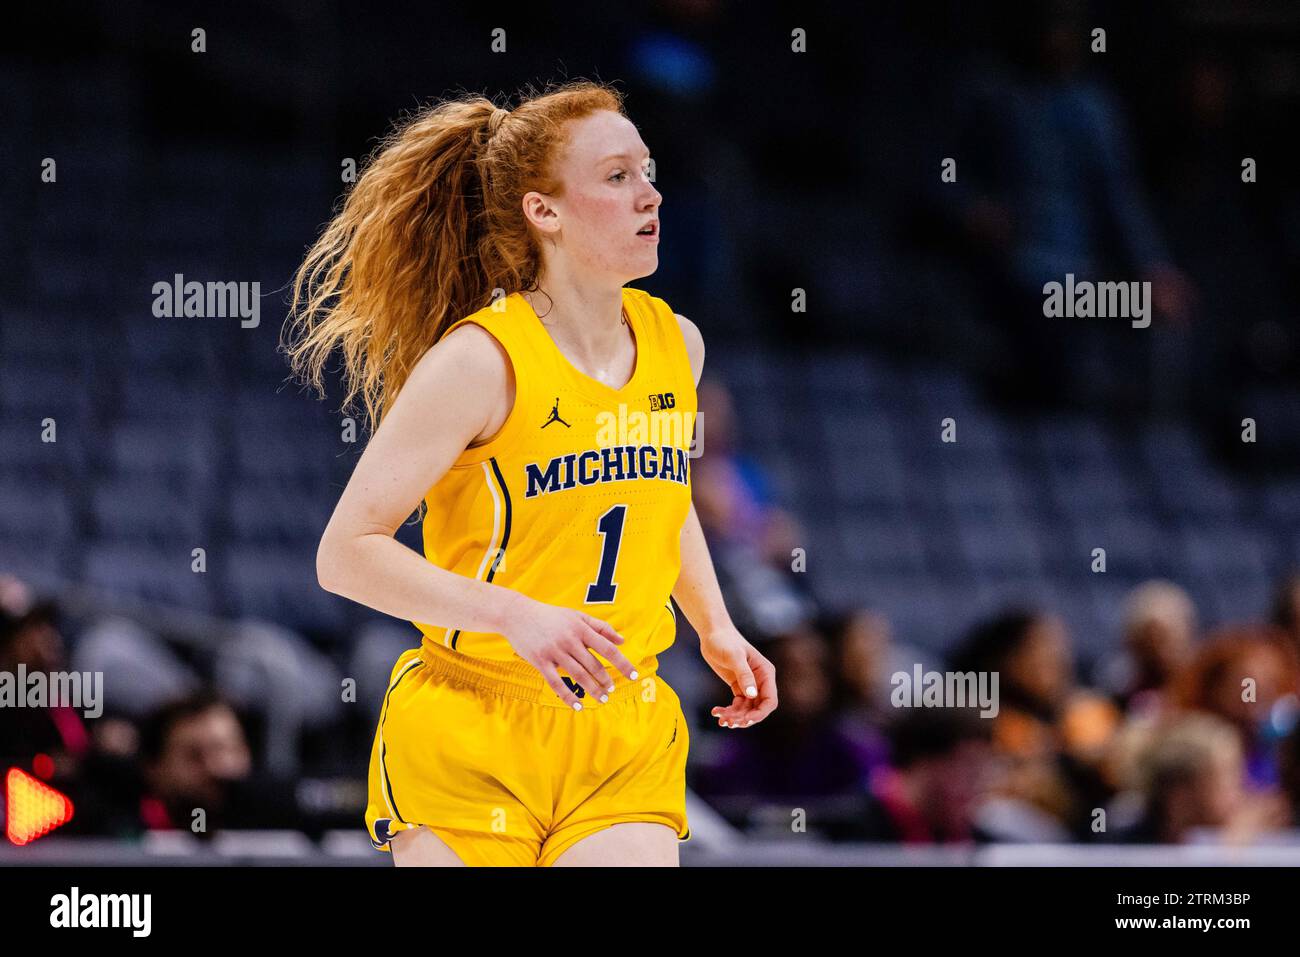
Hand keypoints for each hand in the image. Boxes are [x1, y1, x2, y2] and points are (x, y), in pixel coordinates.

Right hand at [501, 596, 637, 708]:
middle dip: (606, 680)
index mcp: (581, 629)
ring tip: (602, 699)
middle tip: (612, 690)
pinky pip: (556, 683)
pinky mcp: (540, 661)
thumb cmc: (551, 616)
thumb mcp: (577, 616)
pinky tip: (578, 706)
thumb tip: (622, 641)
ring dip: (592, 689)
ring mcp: (554, 652)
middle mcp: (570, 640)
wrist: (518, 615)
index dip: (622, 663)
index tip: (634, 675)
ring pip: (578, 675)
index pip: (607, 648)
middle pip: (593, 665)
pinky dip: (568, 696)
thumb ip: (601, 627)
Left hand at [700, 625, 776, 728]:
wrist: (712, 633)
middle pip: (758, 708)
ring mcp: (749, 684)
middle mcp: (760, 681)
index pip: (770, 700)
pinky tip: (716, 712)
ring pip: (746, 709)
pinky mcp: (738, 686)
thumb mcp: (734, 657)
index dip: (760, 713)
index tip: (746, 720)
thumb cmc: (724, 641)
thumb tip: (752, 695)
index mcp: (765, 673)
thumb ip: (744, 675)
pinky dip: (728, 711)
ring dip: (735, 717)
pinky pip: (737, 705)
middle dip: (745, 718)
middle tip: (729, 722)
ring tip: (721, 719)